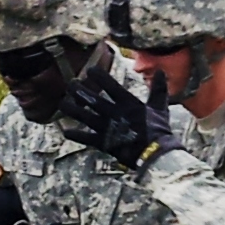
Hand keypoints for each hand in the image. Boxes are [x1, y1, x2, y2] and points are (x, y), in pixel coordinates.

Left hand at [61, 71, 183, 170]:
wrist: (156, 154)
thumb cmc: (159, 130)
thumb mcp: (160, 107)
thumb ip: (158, 89)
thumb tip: (162, 71)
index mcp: (128, 104)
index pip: (111, 86)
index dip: (99, 77)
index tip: (90, 70)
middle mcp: (115, 114)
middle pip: (92, 99)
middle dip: (79, 90)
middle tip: (70, 84)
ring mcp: (107, 129)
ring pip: (85, 117)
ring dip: (72, 109)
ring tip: (62, 103)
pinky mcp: (104, 143)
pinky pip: (86, 138)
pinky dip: (75, 135)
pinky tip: (65, 131)